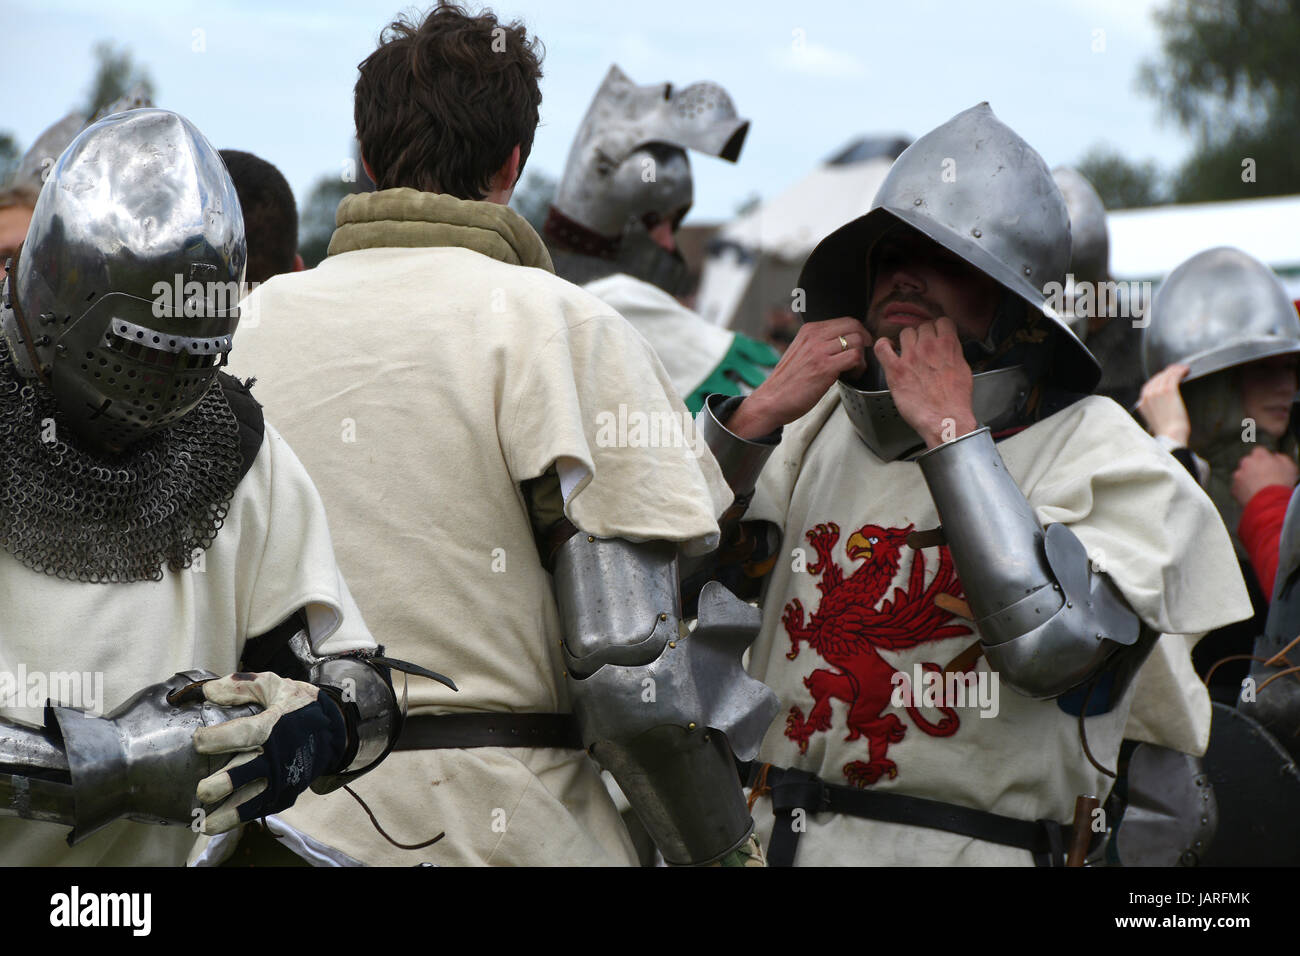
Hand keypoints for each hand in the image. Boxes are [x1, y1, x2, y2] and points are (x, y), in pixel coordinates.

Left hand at [192, 672, 346, 833]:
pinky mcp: (288, 792)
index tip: (197, 740)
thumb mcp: (273, 685)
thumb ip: (240, 686)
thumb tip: (207, 691)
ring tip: (206, 825)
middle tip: (202, 790)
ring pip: (255, 799)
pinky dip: (243, 816)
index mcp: (274, 725)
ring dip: (230, 813)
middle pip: (248, 772)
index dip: (217, 738)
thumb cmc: (298, 705)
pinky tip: (221, 824)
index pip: (244, 734)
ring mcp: (284, 776)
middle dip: (224, 784)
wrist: (335, 728)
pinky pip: (264, 808)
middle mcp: (278, 754)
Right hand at [726, 317, 867, 438]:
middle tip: (862, 356)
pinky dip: (859, 368)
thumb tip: (840, 343)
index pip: (845, 320)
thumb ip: (818, 345)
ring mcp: (819, 351)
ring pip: (857, 341)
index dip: (858, 333)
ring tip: (854, 370)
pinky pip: (855, 357)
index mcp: (809, 331)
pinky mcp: (825, 368)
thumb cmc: (786, 383)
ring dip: (862, 357)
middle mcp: (814, 337)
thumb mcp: (799, 353)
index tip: (860, 345)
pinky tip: (851, 376)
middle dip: (864, 341)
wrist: (771, 401)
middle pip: (854, 326)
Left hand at [873, 317, 975, 447]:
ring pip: (905, 333)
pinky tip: (887, 349)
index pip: (942, 321)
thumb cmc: (956, 401)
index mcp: (948, 345)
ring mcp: (911, 357)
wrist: (946, 419)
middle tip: (922, 349)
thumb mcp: (964, 369)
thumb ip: (954, 353)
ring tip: (907, 352)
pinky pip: (882, 348)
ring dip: (906, 340)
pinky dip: (883, 345)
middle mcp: (929, 347)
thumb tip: (949, 347)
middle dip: (922, 336)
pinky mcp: (895, 370)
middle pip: (922, 327)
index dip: (938, 329)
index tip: (935, 336)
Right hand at [1137, 363, 1190, 444]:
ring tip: (1183, 368)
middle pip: (1157, 378)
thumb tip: (1162, 406)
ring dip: (1175, 370)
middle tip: (1177, 370)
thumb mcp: (1155, 420)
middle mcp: (1147, 396)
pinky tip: (1186, 370)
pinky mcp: (1168, 391)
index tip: (1167, 376)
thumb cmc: (1167, 432)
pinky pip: (1173, 376)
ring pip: (1166, 375)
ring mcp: (1157, 392)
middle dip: (1167, 372)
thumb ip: (1154, 410)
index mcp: (1142, 403)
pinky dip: (1180, 372)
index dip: (1159, 378)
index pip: (1149, 385)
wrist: (1170, 436)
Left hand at [1231, 446, 1298, 506]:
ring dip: (1247, 479)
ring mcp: (1238, 475)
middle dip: (1254, 468)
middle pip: (1248, 462)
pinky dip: (1243, 490)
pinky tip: (1253, 495)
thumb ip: (1281, 458)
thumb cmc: (1281, 484)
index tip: (1268, 465)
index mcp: (1259, 455)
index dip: (1264, 458)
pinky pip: (1238, 488)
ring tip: (1259, 488)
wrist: (1269, 502)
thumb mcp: (1289, 467)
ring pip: (1242, 475)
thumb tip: (1275, 456)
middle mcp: (1246, 463)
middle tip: (1263, 477)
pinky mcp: (1234, 488)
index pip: (1259, 451)